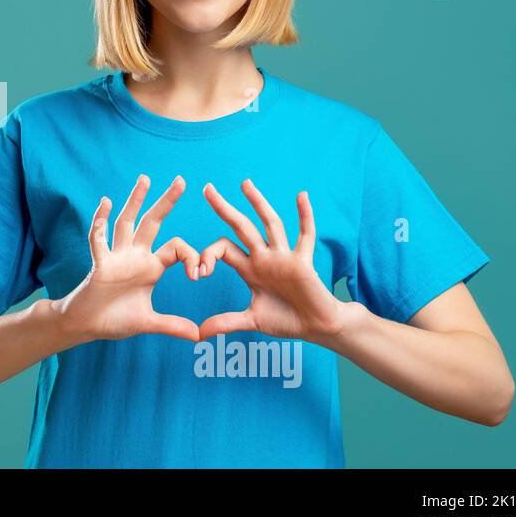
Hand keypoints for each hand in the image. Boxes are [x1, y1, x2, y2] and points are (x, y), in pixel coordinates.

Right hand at [55, 174, 202, 343]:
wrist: (86, 326)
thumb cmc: (114, 319)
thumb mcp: (148, 322)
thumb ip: (172, 325)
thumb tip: (198, 335)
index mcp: (151, 267)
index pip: (177, 248)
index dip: (192, 257)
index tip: (198, 275)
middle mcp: (135, 256)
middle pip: (152, 222)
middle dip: (166, 202)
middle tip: (181, 180)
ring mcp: (116, 257)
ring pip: (126, 223)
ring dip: (135, 201)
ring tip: (145, 179)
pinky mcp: (99, 264)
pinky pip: (98, 240)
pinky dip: (100, 224)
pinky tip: (104, 204)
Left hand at [197, 178, 344, 341]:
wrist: (317, 327)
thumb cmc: (287, 320)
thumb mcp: (252, 320)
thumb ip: (227, 322)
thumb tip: (200, 333)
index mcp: (249, 268)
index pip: (223, 249)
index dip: (208, 256)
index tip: (199, 273)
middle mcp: (264, 257)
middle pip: (241, 226)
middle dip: (224, 208)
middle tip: (207, 188)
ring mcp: (283, 257)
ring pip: (269, 224)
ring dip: (258, 203)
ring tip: (244, 182)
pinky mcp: (303, 262)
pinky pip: (305, 236)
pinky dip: (305, 216)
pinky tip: (301, 196)